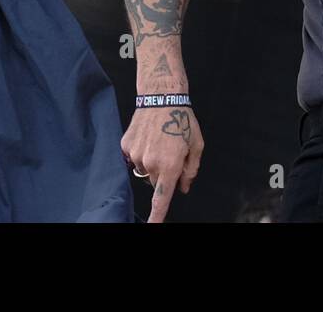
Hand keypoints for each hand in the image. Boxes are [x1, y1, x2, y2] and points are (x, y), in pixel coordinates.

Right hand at [121, 106, 203, 222]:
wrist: (161, 96)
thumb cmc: (182, 119)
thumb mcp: (196, 145)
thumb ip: (191, 170)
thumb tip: (184, 187)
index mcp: (170, 165)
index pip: (162, 198)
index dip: (157, 216)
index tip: (152, 226)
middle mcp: (150, 163)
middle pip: (155, 182)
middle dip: (163, 174)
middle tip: (170, 154)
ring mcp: (135, 154)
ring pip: (143, 170)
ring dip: (150, 163)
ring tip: (158, 142)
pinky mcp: (125, 145)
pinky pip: (132, 157)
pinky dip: (140, 151)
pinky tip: (147, 137)